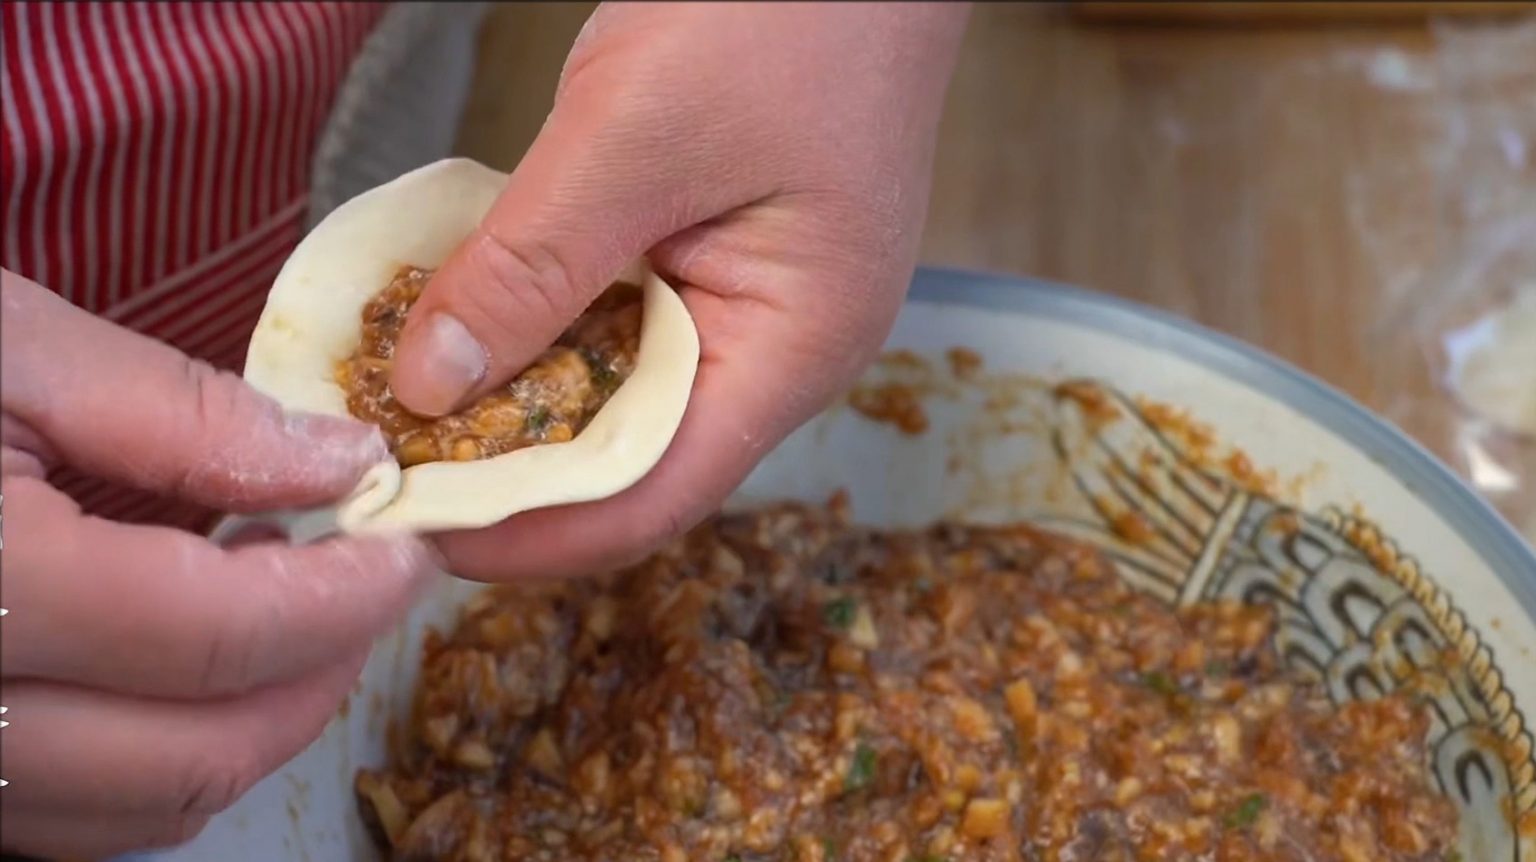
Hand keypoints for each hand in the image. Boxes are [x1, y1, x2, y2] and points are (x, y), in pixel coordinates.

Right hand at [0, 270, 438, 857]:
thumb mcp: (4, 348)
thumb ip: (182, 417)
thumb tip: (342, 464)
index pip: (213, 637)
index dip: (343, 596)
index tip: (404, 547)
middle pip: (189, 759)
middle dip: (317, 678)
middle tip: (368, 589)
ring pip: (133, 814)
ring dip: (247, 729)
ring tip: (290, 616)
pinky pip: (65, 818)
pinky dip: (157, 758)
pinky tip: (184, 664)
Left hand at [389, 1, 968, 579]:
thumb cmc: (786, 11)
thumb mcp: (633, 136)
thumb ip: (530, 266)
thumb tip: (428, 385)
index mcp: (796, 348)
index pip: (656, 493)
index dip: (534, 531)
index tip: (419, 527)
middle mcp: (778, 349)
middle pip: (631, 455)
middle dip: (512, 468)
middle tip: (393, 461)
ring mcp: (749, 301)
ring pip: (616, 389)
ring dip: (517, 395)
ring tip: (407, 400)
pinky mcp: (712, 256)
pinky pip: (615, 319)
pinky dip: (539, 322)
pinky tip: (463, 313)